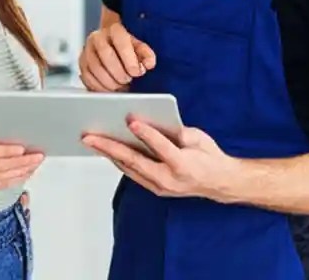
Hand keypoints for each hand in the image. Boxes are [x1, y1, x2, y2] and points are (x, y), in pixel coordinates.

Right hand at [78, 23, 155, 91]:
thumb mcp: (139, 47)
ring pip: (95, 68)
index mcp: (114, 30)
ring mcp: (87, 50)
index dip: (130, 60)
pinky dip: (100, 86)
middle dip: (119, 72)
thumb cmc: (125, 47)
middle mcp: (97, 38)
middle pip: (106, 56)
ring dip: (109, 82)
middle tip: (128, 80)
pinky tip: (109, 88)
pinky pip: (87, 77)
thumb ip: (146, 55)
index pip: (121, 42)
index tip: (136, 72)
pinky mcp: (81, 63)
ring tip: (120, 85)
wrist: (109, 44)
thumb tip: (148, 64)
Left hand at [82, 118, 239, 202]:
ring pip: (129, 169)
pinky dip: (120, 162)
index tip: (130, 119)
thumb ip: (179, 132)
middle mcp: (168, 179)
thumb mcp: (199, 139)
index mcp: (182, 163)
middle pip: (134, 161)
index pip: (160, 146)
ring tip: (92, 142)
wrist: (219, 182)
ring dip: (109, 155)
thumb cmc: (209, 157)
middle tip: (89, 136)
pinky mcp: (156, 189)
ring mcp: (160, 186)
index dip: (145, 132)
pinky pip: (133, 174)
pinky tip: (108, 151)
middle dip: (109, 147)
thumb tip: (155, 124)